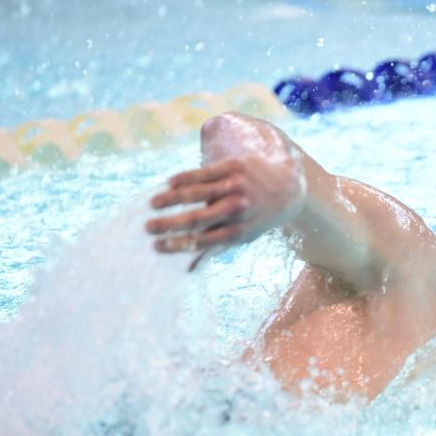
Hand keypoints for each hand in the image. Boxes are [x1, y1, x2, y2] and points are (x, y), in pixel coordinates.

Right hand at [145, 149, 305, 270]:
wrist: (289, 187)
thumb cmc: (259, 216)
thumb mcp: (244, 235)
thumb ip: (215, 248)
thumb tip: (187, 270)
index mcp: (240, 231)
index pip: (204, 241)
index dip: (179, 245)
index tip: (156, 246)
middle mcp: (239, 208)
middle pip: (198, 218)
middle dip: (170, 224)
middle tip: (146, 227)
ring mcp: (237, 185)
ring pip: (198, 193)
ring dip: (172, 199)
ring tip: (152, 204)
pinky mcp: (235, 166)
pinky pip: (206, 172)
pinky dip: (186, 178)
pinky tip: (169, 183)